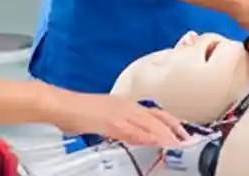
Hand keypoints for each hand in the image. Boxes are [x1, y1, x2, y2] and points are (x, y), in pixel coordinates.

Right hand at [47, 89, 188, 145]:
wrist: (61, 104)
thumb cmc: (79, 112)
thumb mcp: (106, 119)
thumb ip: (123, 126)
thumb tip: (136, 136)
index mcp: (126, 104)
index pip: (156, 113)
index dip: (171, 123)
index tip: (183, 133)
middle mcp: (126, 105)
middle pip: (157, 117)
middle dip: (174, 129)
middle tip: (187, 141)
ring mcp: (119, 112)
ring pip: (147, 123)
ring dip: (164, 133)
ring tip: (177, 143)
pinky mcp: (109, 120)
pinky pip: (131, 130)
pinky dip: (145, 136)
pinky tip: (155, 141)